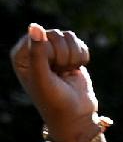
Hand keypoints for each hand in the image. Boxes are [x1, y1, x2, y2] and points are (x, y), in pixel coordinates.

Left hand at [10, 24, 99, 141]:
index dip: (50, 53)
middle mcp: (35, 51)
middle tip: (60, 74)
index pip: (39, 37)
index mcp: (21, 55)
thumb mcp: (42, 78)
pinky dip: (82, 58)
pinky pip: (80, 44)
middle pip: (55, 35)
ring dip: (73, 57)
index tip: (50, 71)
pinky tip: (75, 71)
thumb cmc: (54, 101)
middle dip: (63, 56)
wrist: (76, 116)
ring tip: (67, 73)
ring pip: (69, 37)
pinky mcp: (70, 55)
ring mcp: (53, 52)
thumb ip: (37, 52)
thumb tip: (35, 25)